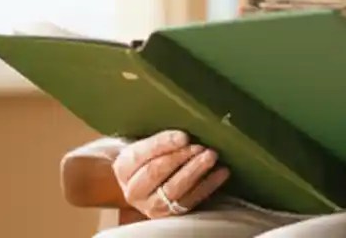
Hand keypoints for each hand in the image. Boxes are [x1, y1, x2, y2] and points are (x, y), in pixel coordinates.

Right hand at [112, 130, 229, 218]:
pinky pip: (190, 201)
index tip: (184, 136)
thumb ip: (160, 138)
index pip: (141, 154)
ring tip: (211, 156)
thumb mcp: (145, 144)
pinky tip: (221, 172)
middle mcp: (133, 190)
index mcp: (124, 167)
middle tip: (201, 147)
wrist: (145, 183)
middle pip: (156, 172)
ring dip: (195, 172)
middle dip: (181, 158)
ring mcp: (151, 205)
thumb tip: (186, 130)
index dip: (163, 144)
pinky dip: (208, 185)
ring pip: (173, 190)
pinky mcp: (170, 214)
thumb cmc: (149, 157)